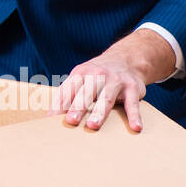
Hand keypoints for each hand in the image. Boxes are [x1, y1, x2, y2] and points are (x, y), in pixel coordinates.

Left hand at [48, 29, 172, 132]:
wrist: (127, 59)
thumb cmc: (96, 75)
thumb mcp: (80, 77)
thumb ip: (67, 94)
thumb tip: (49, 116)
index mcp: (80, 74)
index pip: (68, 91)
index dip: (60, 105)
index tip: (51, 120)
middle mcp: (97, 75)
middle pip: (86, 93)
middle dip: (78, 107)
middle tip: (71, 121)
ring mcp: (116, 81)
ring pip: (106, 98)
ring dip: (99, 112)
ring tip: (93, 125)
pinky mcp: (132, 88)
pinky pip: (133, 104)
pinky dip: (135, 116)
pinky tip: (136, 128)